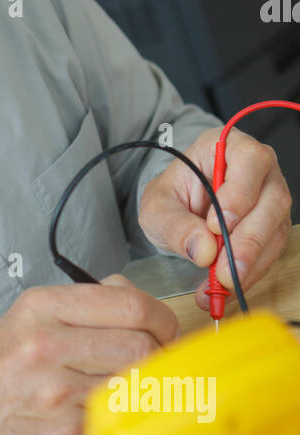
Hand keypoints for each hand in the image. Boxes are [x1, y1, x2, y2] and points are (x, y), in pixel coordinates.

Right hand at [0, 275, 179, 434]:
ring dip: (144, 383)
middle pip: (142, 345)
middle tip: (157, 360)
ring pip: (137, 381)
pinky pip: (120, 412)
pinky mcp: (67, 430)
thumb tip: (137, 298)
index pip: (132, 305)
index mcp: (41, 307)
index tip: (164, 330)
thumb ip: (86, 302)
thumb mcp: (29, 317)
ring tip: (130, 382)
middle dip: (159, 353)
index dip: (162, 319)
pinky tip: (107, 406)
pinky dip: (123, 409)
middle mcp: (46, 344)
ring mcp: (57, 390)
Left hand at [138, 126, 292, 310]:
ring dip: (251, 262)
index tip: (217, 225)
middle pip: (272, 199)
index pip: (249, 160)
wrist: (177, 208)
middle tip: (224, 269)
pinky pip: (271, 250)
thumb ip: (175, 224)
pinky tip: (227, 287)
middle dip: (248, 239)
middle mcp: (258, 168)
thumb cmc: (171, 195)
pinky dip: (250, 272)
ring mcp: (270, 197)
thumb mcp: (157, 207)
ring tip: (222, 285)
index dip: (239, 193)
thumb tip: (203, 249)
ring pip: (276, 228)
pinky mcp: (272, 225)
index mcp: (228, 147)